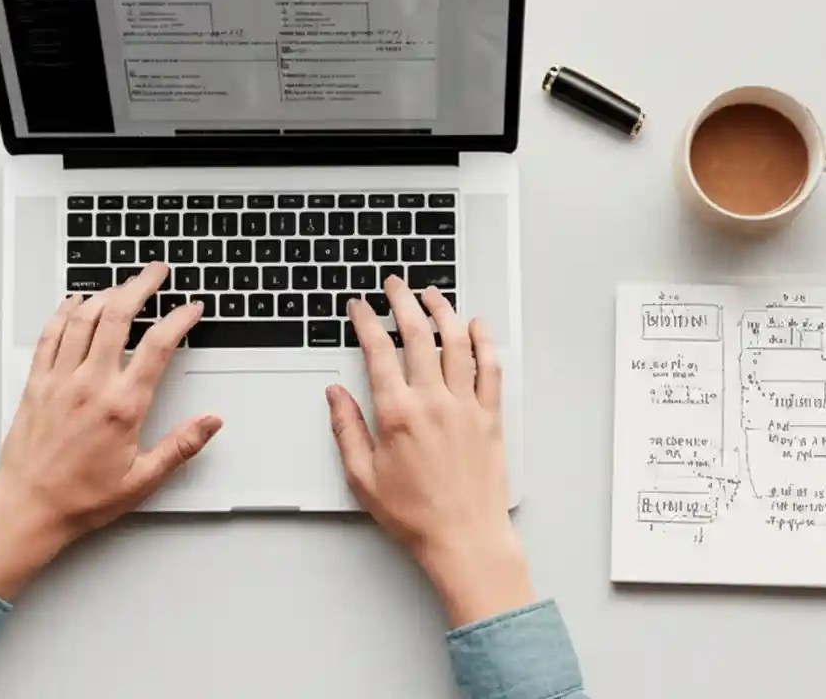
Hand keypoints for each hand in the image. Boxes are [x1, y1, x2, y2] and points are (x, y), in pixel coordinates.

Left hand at [0, 263, 220, 599]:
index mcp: (121, 407)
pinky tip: (74, 302)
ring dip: (105, 293)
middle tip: (156, 272)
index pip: (157, 347)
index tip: (191, 309)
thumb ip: (181, 445)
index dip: (179, 320)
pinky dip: (64, 311)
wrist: (28, 508)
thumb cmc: (81, 498)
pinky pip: (50, 335)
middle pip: (118, 316)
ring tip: (122, 284)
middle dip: (141, 285)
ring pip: (83, 318)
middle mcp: (90, 385)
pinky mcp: (36, 383)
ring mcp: (60, 380)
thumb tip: (211, 422)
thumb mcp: (143, 479)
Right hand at [326, 276, 532, 626]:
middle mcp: (433, 402)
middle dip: (402, 302)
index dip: (365, 322)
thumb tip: (335, 395)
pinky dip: (484, 341)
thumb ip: (346, 429)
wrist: (464, 538)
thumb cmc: (414, 514)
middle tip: (394, 285)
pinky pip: (490, 368)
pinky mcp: (490, 417)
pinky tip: (477, 326)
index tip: (359, 306)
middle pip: (418, 334)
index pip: (377, 352)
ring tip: (431, 294)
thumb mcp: (362, 476)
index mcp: (397, 414)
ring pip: (456, 342)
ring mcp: (465, 406)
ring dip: (442, 311)